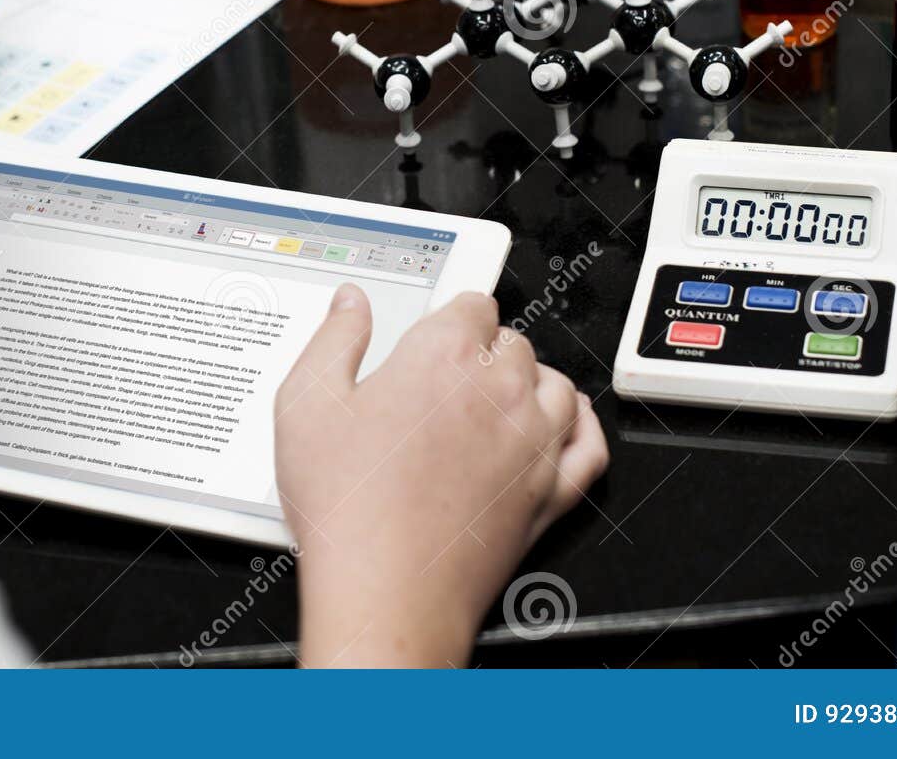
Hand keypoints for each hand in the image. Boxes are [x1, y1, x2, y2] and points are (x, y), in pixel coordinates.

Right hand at [276, 287, 608, 666]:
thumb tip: (350, 305)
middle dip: (483, 351)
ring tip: (495, 399)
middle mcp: (500, 391)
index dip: (451, 315)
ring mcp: (534, 443)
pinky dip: (581, 429)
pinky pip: (591, 445)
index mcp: (443, 357)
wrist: (386, 592)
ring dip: (531, 383)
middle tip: (446, 380)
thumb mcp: (306, 405)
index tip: (435, 331)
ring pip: (556, 385)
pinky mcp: (552, 493)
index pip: (473, 305)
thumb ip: (333, 339)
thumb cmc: (350, 510)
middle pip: (514, 343)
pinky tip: (560, 429)